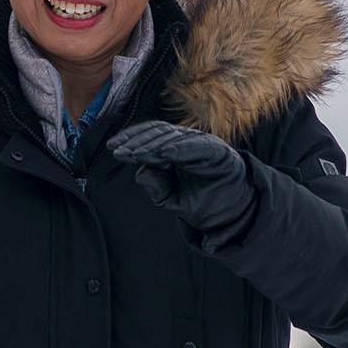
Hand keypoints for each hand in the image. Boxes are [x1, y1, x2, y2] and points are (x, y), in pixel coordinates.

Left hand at [106, 119, 259, 246]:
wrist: (233, 213)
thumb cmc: (203, 201)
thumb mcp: (172, 199)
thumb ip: (156, 187)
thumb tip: (140, 171)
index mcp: (176, 149)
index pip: (150, 136)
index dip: (132, 140)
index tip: (114, 149)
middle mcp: (188, 142)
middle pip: (158, 133)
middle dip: (136, 141)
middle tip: (119, 150)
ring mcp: (203, 144)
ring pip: (174, 138)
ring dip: (153, 144)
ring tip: (135, 153)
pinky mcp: (217, 151)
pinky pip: (196, 146)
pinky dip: (180, 148)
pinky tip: (163, 153)